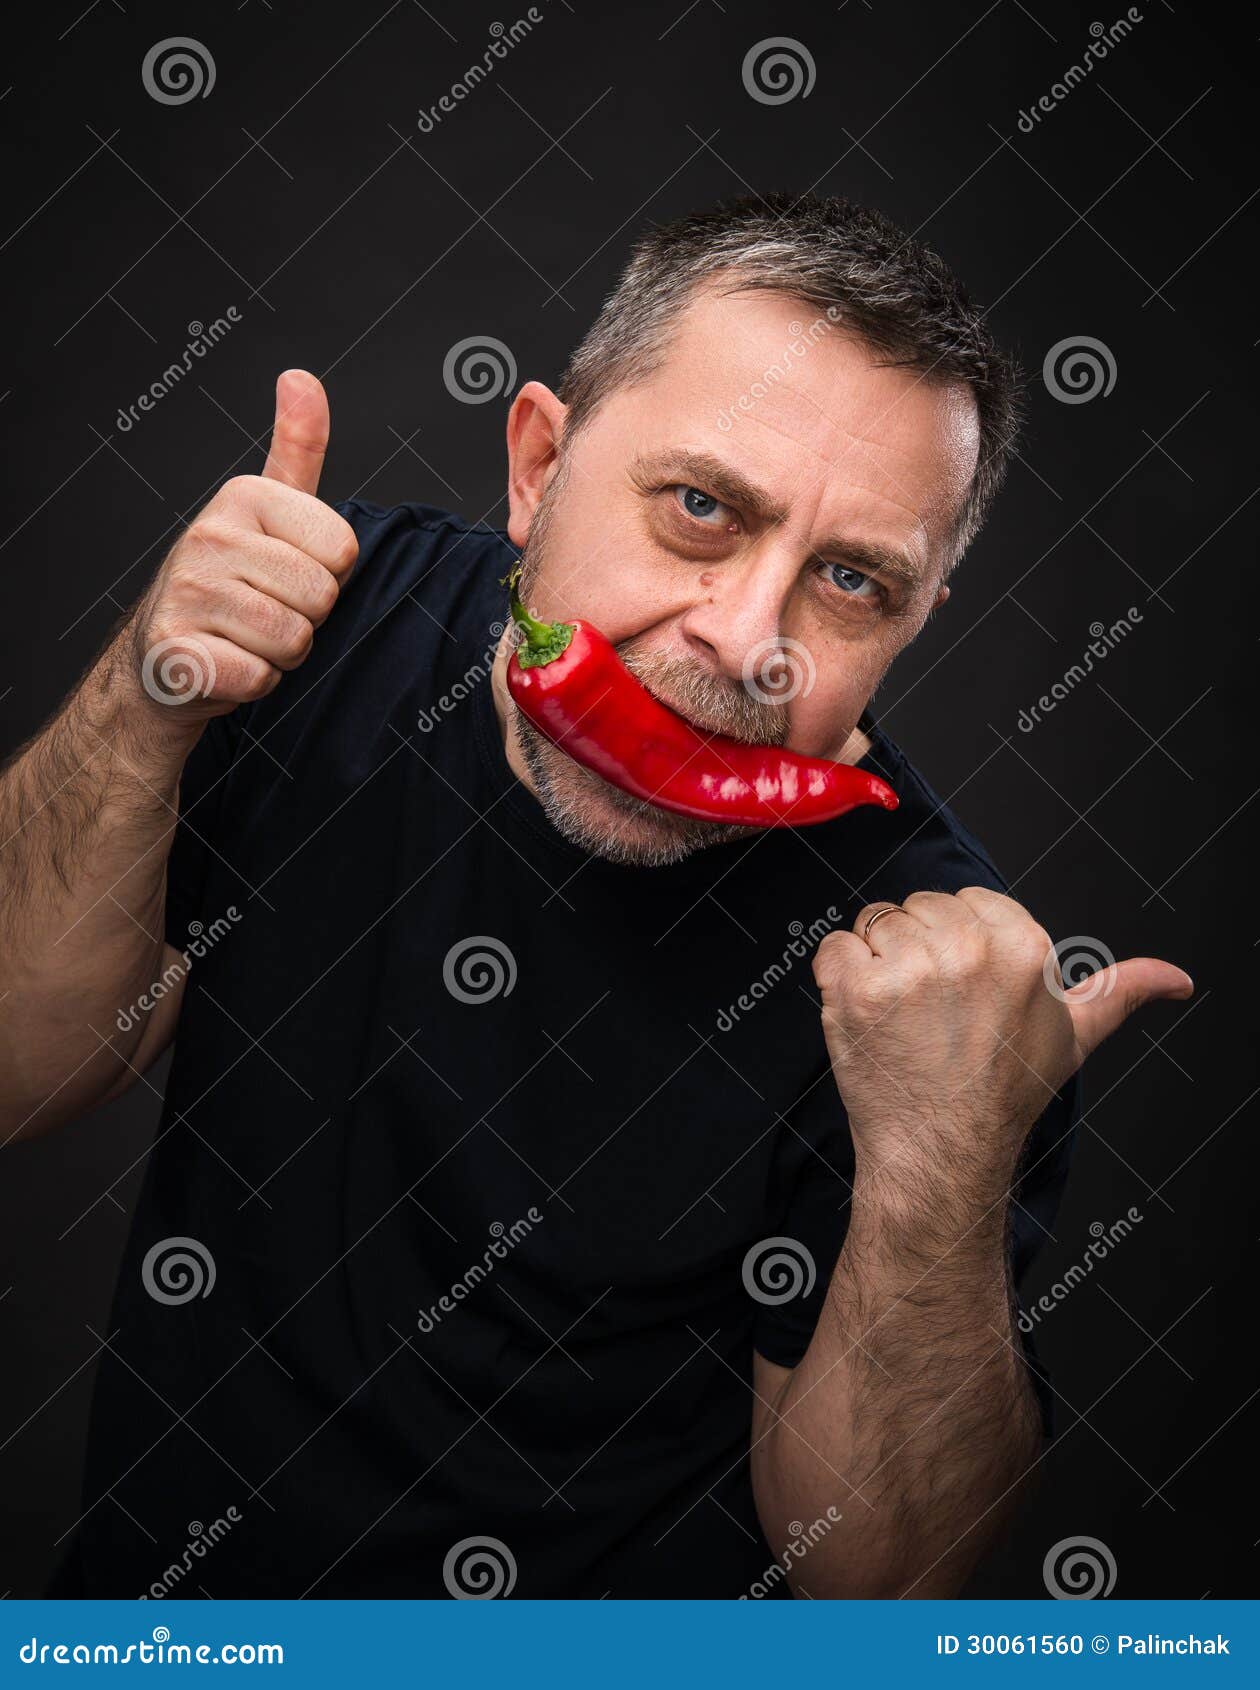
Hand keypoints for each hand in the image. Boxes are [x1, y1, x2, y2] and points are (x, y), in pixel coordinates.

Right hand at [124, 370, 357, 722]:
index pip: (344, 552)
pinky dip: (252, 684)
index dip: (327, 578)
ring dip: (280, 655)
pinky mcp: (176, 651)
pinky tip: (225, 665)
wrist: (163, 657)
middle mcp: (209, 535)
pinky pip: (259, 677)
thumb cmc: (230, 586)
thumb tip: (302, 378)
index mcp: (243, 497)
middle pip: (322, 597)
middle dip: (306, 620)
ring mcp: (187, 592)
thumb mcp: (268, 511)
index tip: (286, 576)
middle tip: (264, 613)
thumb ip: (297, 449)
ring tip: (243, 637)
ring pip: (294, 641)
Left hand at [812, 888, 1192, 1218]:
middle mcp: (967, 949)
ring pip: (876, 923)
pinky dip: (837, 977)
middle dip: (917, 950)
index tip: (963, 990)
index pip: (968, 901)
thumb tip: (1177, 979)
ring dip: (877, 964)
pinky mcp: (856, 988)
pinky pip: (833, 947)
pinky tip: (865, 1016)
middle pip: (919, 908)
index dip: (958, 942)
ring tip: (901, 1016)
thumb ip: (1120, 993)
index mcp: (1022, 947)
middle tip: (931, 1011)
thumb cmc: (1004, 1095)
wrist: (942, 1152)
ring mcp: (908, 968)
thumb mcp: (1074, 1038)